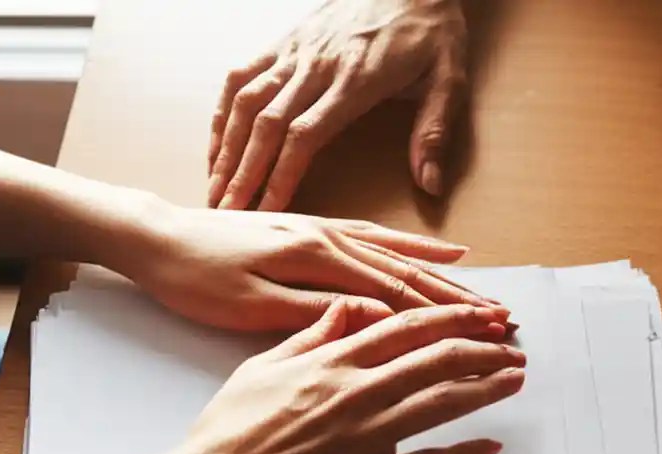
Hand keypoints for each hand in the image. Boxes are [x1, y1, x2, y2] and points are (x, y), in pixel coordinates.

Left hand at [125, 204, 504, 332]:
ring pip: (392, 252)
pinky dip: (404, 243)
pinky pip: (370, 235)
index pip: (394, 292)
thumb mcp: (248, 305)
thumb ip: (314, 313)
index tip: (483, 333)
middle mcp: (325, 237)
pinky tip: (424, 249)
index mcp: (315, 258)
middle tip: (499, 318)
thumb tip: (374, 317)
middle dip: (455, 297)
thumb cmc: (194, 278)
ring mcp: (318, 229)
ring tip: (480, 283)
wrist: (155, 238)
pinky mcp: (306, 229)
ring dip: (438, 272)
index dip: (443, 316)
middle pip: (404, 270)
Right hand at [157, 301, 522, 453]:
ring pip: (441, 405)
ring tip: (515, 379)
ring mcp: (364, 440)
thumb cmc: (225, 434)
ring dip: (486, 390)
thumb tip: (347, 308)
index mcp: (329, 363)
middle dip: (482, 350)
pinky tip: (489, 447)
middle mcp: (355, 394)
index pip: (405, 328)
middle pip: (436, 360)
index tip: (478, 315)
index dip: (450, 318)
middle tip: (511, 346)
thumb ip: (309, 336)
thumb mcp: (260, 368)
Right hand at [208, 0, 466, 211]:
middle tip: (225, 212)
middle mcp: (316, 66)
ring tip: (212, 187)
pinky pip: (242, 77)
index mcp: (355, 80)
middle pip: (267, 125)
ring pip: (246, 102)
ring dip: (225, 148)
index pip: (306, 135)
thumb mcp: (449, 79)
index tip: (267, 211)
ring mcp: (295, 52)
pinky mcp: (284, 42)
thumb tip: (431, 186)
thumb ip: (435, 132)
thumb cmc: (430, 32)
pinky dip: (223, 112)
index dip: (282, 176)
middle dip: (242, 173)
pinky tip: (215, 144)